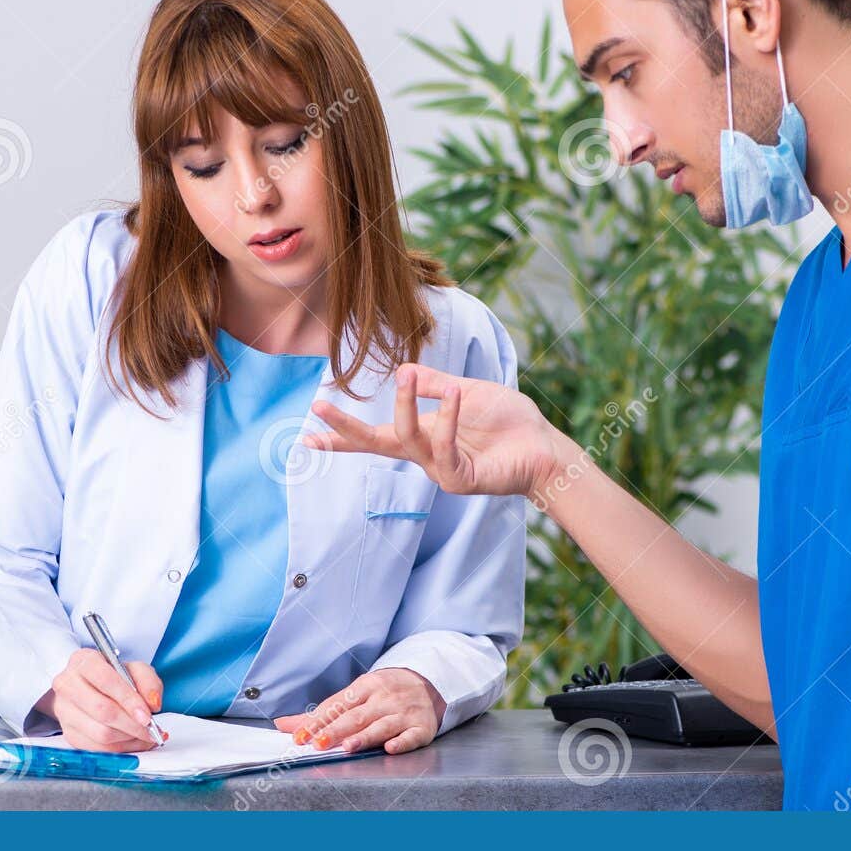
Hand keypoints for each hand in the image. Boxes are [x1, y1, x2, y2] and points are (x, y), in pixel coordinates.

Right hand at [36, 648, 165, 752]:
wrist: (90, 687)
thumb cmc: (113, 676)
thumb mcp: (135, 669)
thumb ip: (148, 682)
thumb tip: (153, 704)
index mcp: (84, 661)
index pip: (106, 680)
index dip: (129, 700)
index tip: (147, 715)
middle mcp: (67, 684)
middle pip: (103, 711)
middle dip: (132, 724)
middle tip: (151, 729)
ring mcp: (64, 711)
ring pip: (100, 734)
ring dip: (128, 738)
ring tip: (145, 735)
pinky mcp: (68, 733)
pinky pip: (97, 748)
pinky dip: (121, 748)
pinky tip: (134, 741)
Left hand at [273, 669, 446, 754]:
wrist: (428, 681)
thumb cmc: (384, 691)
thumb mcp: (355, 694)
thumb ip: (322, 712)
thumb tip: (283, 725)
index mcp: (365, 687)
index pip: (337, 706)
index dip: (317, 721)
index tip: (299, 736)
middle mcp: (384, 699)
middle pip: (356, 716)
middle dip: (335, 730)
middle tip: (317, 743)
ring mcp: (403, 713)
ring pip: (381, 726)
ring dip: (364, 736)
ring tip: (347, 747)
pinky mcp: (421, 727)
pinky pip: (411, 736)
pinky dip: (402, 742)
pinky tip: (391, 748)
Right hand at [304, 364, 562, 498]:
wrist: (544, 446)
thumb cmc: (508, 421)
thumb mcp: (468, 392)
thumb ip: (437, 385)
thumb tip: (404, 370)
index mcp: (423, 435)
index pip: (376, 436)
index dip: (342, 437)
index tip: (306, 436)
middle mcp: (425, 455)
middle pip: (375, 444)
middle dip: (344, 429)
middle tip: (316, 407)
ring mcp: (441, 470)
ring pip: (408, 439)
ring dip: (406, 406)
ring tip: (408, 378)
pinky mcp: (461, 479)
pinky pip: (445, 448)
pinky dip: (447, 419)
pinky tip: (455, 395)